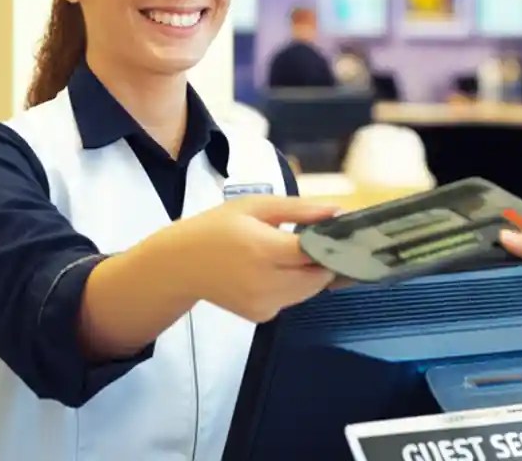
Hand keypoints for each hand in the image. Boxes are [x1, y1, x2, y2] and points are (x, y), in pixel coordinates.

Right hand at [177, 196, 337, 322]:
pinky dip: (294, 287)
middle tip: (316, 242)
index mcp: (264, 250)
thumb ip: (299, 209)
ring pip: (310, 291)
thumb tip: (338, 212)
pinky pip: (292, 300)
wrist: (181, 265)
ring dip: (311, 274)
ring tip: (293, 254)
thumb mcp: (256, 206)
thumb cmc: (218, 228)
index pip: (315, 253)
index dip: (332, 244)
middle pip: (319, 277)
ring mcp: (264, 304)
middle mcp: (266, 282)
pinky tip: (277, 272)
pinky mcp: (261, 316)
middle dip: (324, 260)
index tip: (340, 233)